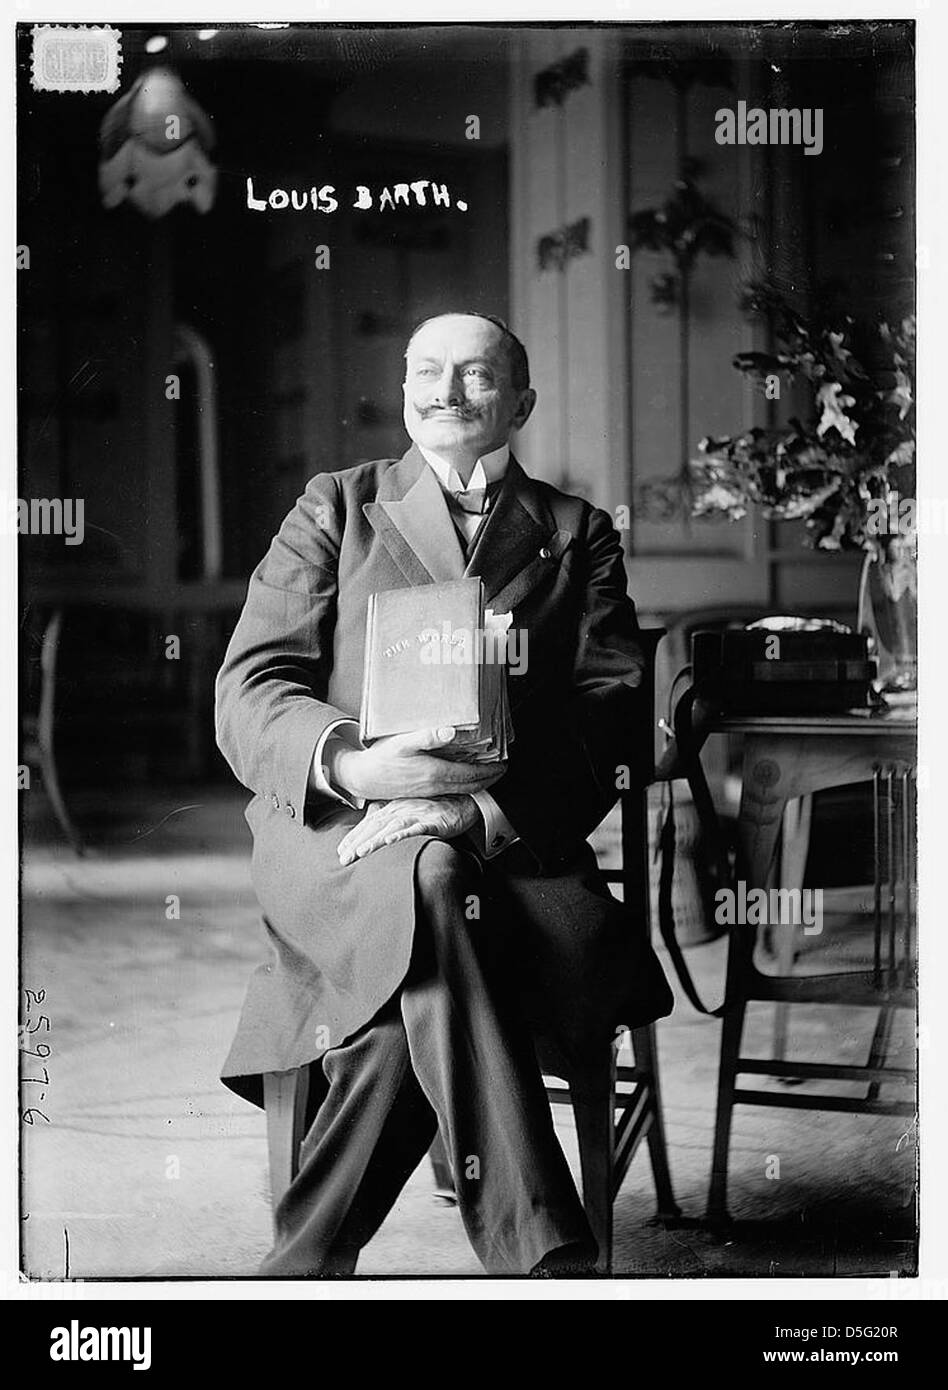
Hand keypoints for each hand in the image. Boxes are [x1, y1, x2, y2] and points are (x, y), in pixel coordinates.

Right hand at [329, 726, 505, 802]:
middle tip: (503, 769)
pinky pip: (452, 790)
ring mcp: (430, 791)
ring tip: (490, 773)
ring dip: (479, 783)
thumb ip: (427, 736)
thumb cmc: (382, 758)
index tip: (504, 764)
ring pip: (463, 789)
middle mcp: (435, 784)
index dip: (490, 770)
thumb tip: (451, 731)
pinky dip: (465, 784)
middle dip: (490, 778)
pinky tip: (466, 777)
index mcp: (435, 772)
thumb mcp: (402, 742)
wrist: (363, 778)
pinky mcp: (424, 793)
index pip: (471, 773)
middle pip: (472, 785)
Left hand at [336, 795, 480, 865]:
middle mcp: (401, 809)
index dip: (353, 836)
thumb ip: (389, 815)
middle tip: (343, 859)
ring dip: (375, 840)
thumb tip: (369, 820)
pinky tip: (391, 840)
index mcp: (394, 807)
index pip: (369, 823)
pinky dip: (402, 833)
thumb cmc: (435, 808)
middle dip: (357, 842)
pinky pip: (415, 827)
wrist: (464, 802)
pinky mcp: (433, 820)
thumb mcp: (408, 810)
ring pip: (391, 827)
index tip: (339, 851)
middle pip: (375, 826)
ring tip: (361, 852)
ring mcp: (417, 814)